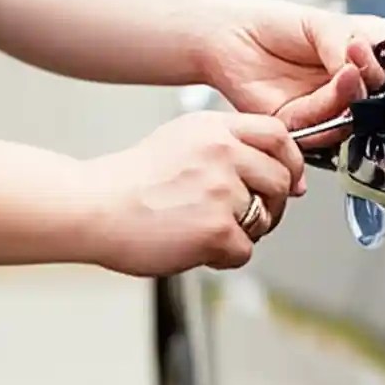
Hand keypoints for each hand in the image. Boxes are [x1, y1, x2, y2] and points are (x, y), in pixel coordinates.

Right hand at [81, 111, 303, 276]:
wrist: (94, 208)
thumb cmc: (132, 181)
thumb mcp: (181, 141)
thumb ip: (228, 147)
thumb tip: (283, 173)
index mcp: (214, 129)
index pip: (278, 134)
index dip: (290, 160)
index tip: (289, 180)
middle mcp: (222, 154)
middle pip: (280, 180)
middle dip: (269, 204)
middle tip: (241, 215)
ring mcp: (222, 192)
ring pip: (264, 219)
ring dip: (240, 232)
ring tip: (200, 227)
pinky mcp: (217, 229)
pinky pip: (244, 251)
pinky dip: (222, 256)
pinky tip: (191, 245)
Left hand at [202, 7, 384, 148]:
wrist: (234, 33)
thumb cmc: (278, 24)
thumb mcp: (325, 24)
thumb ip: (347, 46)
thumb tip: (362, 70)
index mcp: (356, 68)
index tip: (380, 52)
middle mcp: (342, 93)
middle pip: (371, 105)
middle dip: (369, 85)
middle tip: (360, 63)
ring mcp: (322, 112)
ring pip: (349, 119)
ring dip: (350, 97)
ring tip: (347, 70)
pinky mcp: (299, 127)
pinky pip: (320, 130)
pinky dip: (327, 110)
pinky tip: (330, 86)